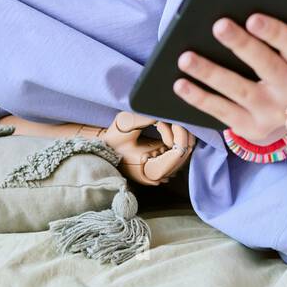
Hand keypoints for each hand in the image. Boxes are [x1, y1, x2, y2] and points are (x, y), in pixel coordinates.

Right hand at [0, 112, 193, 186]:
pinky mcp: (161, 168)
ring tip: (173, 121)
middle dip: (185, 133)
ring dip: (182, 136)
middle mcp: (158, 176)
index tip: (173, 121)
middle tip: (176, 117)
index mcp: (150, 169)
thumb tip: (167, 110)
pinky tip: (170, 129)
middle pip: (185, 154)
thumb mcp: (126, 124)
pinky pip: (178, 154)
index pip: (178, 153)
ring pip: (185, 155)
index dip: (180, 135)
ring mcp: (161, 174)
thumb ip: (147, 116)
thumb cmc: (111, 139)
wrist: (100, 151)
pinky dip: (178, 140)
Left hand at [174, 13, 286, 146]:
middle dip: (242, 45)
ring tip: (186, 57)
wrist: (282, 115)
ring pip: (240, 90)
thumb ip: (267, 37)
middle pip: (268, 67)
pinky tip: (180, 84)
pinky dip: (199, 97)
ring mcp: (272, 113)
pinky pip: (222, 112)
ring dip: (211, 73)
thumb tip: (231, 18)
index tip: (252, 18)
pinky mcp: (251, 128)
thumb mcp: (282, 54)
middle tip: (219, 26)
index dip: (274, 32)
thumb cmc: (276, 69)